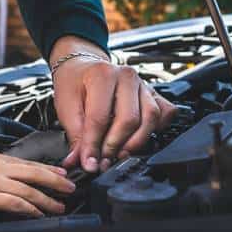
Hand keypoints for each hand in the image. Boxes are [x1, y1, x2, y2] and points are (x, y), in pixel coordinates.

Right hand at [0, 154, 74, 217]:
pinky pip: (17, 203)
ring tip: (60, 205)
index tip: (60, 173)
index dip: (47, 169)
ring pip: (30, 190)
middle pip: (35, 172)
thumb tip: (2, 185)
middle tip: (71, 187)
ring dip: (48, 199)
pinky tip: (39, 214)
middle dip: (56, 180)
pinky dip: (31, 209)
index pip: (27, 163)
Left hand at [50, 39, 176, 173]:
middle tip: (103, 160)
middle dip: (115, 146)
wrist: (83, 68)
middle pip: (129, 119)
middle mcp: (127, 77)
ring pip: (151, 118)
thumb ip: (76, 137)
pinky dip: (156, 129)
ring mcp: (143, 84)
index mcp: (102, 75)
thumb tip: (84, 162)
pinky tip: (138, 136)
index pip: (100, 118)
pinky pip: (165, 113)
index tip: (89, 163)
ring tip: (119, 153)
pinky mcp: (153, 94)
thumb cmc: (75, 84)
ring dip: (135, 142)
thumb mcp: (66, 107)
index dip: (93, 145)